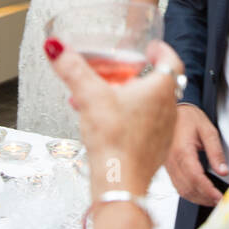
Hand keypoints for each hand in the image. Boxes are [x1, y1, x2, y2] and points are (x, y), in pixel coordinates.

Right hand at [47, 39, 180, 197]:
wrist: (119, 181)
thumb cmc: (115, 141)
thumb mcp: (89, 96)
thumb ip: (73, 69)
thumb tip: (57, 48)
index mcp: (160, 90)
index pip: (170, 60)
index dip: (161, 51)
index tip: (153, 48)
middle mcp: (168, 109)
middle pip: (157, 83)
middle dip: (136, 76)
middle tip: (121, 74)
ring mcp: (164, 130)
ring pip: (149, 106)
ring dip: (129, 99)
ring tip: (103, 101)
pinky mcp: (155, 149)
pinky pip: (145, 126)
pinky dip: (129, 119)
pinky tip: (107, 124)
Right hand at [165, 103, 227, 206]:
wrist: (174, 111)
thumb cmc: (190, 118)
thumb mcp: (208, 131)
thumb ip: (215, 152)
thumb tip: (223, 171)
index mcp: (182, 151)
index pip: (195, 177)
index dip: (208, 190)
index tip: (220, 197)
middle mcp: (171, 161)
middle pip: (187, 187)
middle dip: (204, 198)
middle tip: (220, 202)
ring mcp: (167, 165)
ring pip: (181, 190)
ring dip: (197, 198)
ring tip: (213, 200)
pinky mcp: (168, 167)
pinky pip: (177, 185)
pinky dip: (190, 193)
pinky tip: (201, 193)